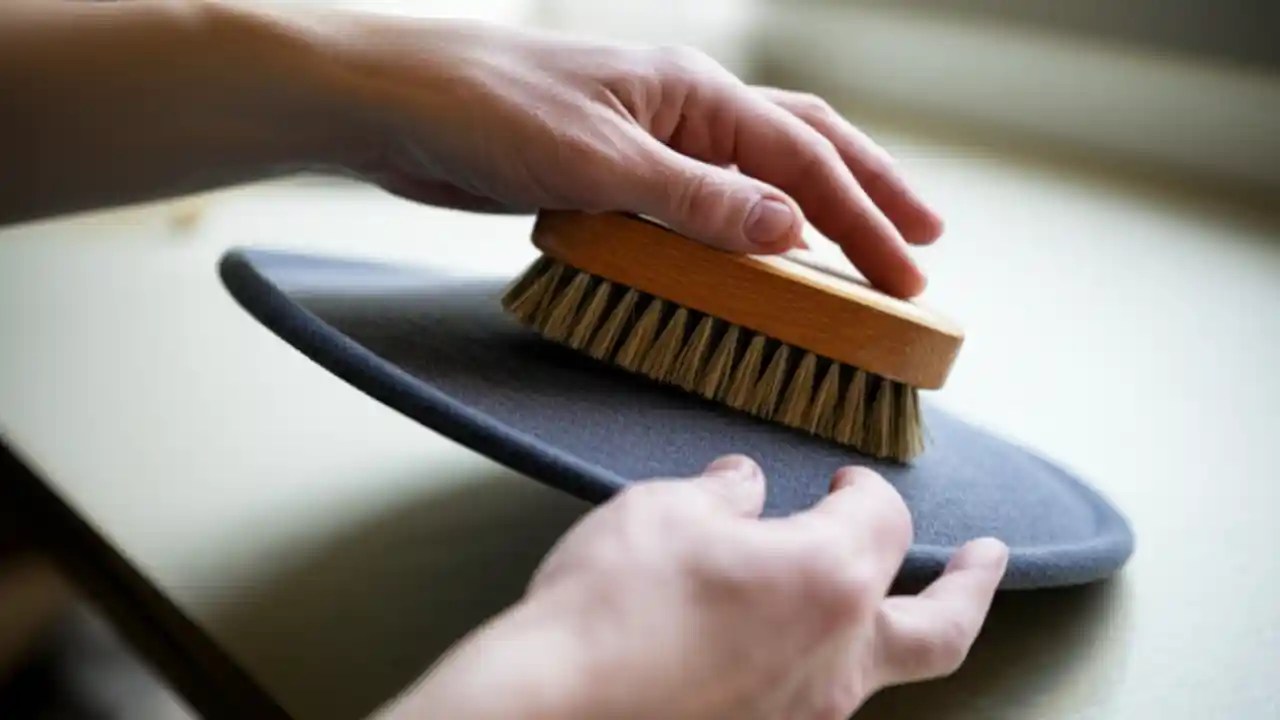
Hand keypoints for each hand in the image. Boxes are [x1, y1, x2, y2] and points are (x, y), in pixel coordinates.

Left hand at [318, 19, 941, 296]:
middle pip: (805, 145)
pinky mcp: (618, 171)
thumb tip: (792, 228)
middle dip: (870, 193)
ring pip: (759, 169)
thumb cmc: (487, 113)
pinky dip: (747, 226)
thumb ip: (697, 200)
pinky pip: (704, 199)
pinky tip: (759, 251)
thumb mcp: (601, 164)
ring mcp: (653, 138)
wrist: (397, 105)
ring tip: (863, 240)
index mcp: (694, 96)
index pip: (804, 160)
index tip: (907, 279)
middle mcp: (685, 110)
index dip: (864, 220)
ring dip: (818, 205)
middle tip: (924, 242)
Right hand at [381, 456, 1006, 719]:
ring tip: (859, 603)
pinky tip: (777, 648)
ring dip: (880, 629)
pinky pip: (815, 700)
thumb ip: (726, 496)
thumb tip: (746, 490)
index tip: (842, 481)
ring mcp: (806, 712)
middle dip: (973, 586)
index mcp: (830, 578)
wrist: (555, 702)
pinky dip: (816, 666)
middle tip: (988, 558)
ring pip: (877, 671)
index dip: (864, 490)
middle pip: (942, 625)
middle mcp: (839, 655)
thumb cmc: (613, 601)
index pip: (880, 518)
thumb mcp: (667, 509)